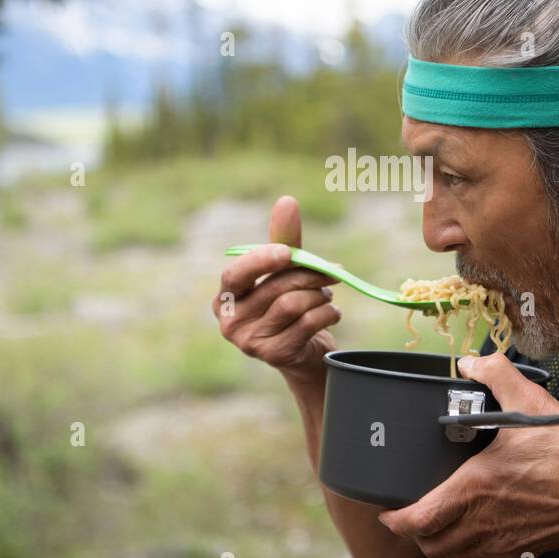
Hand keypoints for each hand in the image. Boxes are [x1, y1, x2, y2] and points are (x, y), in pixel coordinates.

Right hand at [214, 195, 339, 374]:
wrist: (305, 355)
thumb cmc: (290, 305)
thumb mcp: (285, 272)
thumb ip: (284, 239)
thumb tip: (286, 201)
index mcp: (226, 297)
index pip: (236, 275)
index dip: (261, 261)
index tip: (288, 252)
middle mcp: (230, 322)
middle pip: (275, 288)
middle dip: (309, 275)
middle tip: (332, 272)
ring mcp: (250, 343)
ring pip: (293, 305)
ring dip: (320, 295)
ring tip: (327, 296)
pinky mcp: (275, 356)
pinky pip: (307, 324)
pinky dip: (328, 313)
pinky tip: (332, 313)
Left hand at [377, 352, 558, 557]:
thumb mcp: (534, 403)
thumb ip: (497, 376)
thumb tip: (472, 362)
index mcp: (475, 488)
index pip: (417, 520)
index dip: (395, 518)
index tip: (387, 508)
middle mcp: (481, 521)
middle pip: (430, 544)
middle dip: (414, 530)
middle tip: (412, 507)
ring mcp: (501, 539)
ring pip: (453, 552)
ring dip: (440, 538)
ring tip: (440, 513)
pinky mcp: (520, 547)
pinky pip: (480, 554)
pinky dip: (468, 543)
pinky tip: (478, 518)